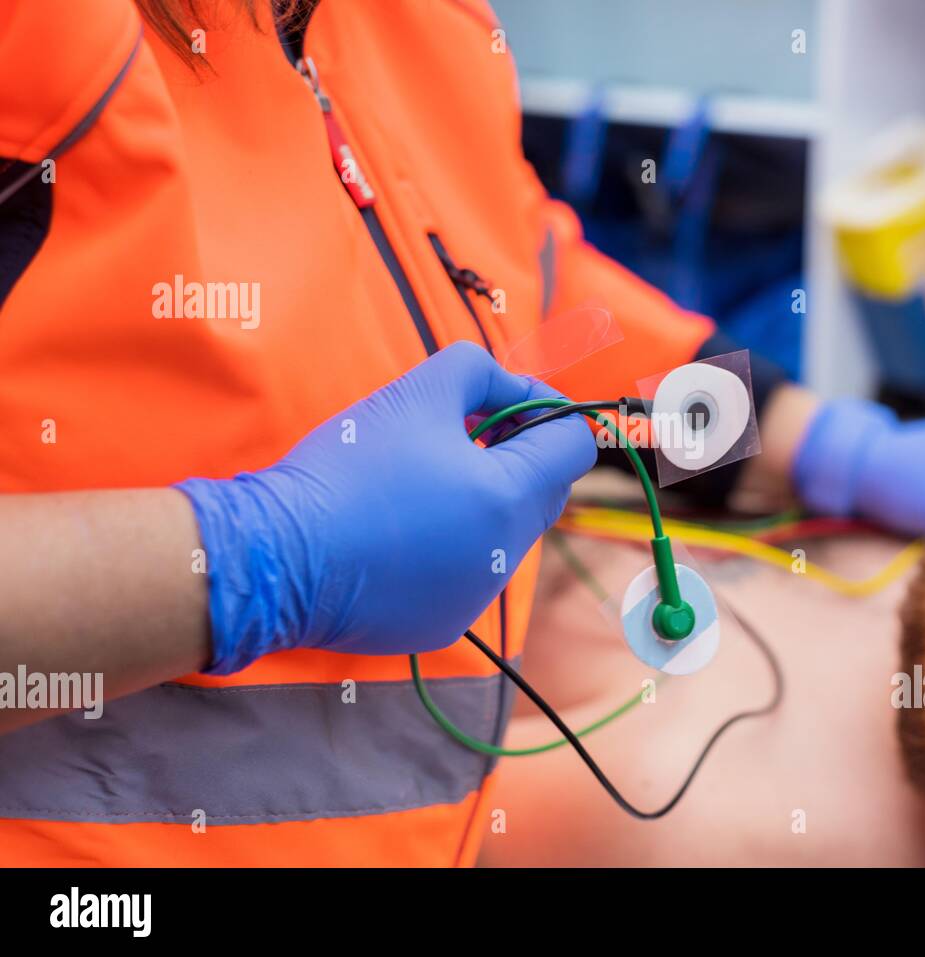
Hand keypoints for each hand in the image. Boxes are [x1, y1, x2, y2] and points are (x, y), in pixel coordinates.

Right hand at [178, 341, 595, 673]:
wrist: (276, 555)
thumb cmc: (347, 469)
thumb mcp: (417, 392)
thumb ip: (481, 372)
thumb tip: (515, 388)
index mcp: (508, 499)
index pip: (572, 448)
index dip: (549, 414)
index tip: (508, 405)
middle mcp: (505, 557)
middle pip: (544, 493)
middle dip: (519, 456)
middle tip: (465, 433)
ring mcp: (476, 597)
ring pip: (507, 535)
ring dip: (484, 501)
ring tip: (424, 481)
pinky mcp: (444, 624)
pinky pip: (470, 572)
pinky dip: (453, 546)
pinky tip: (402, 529)